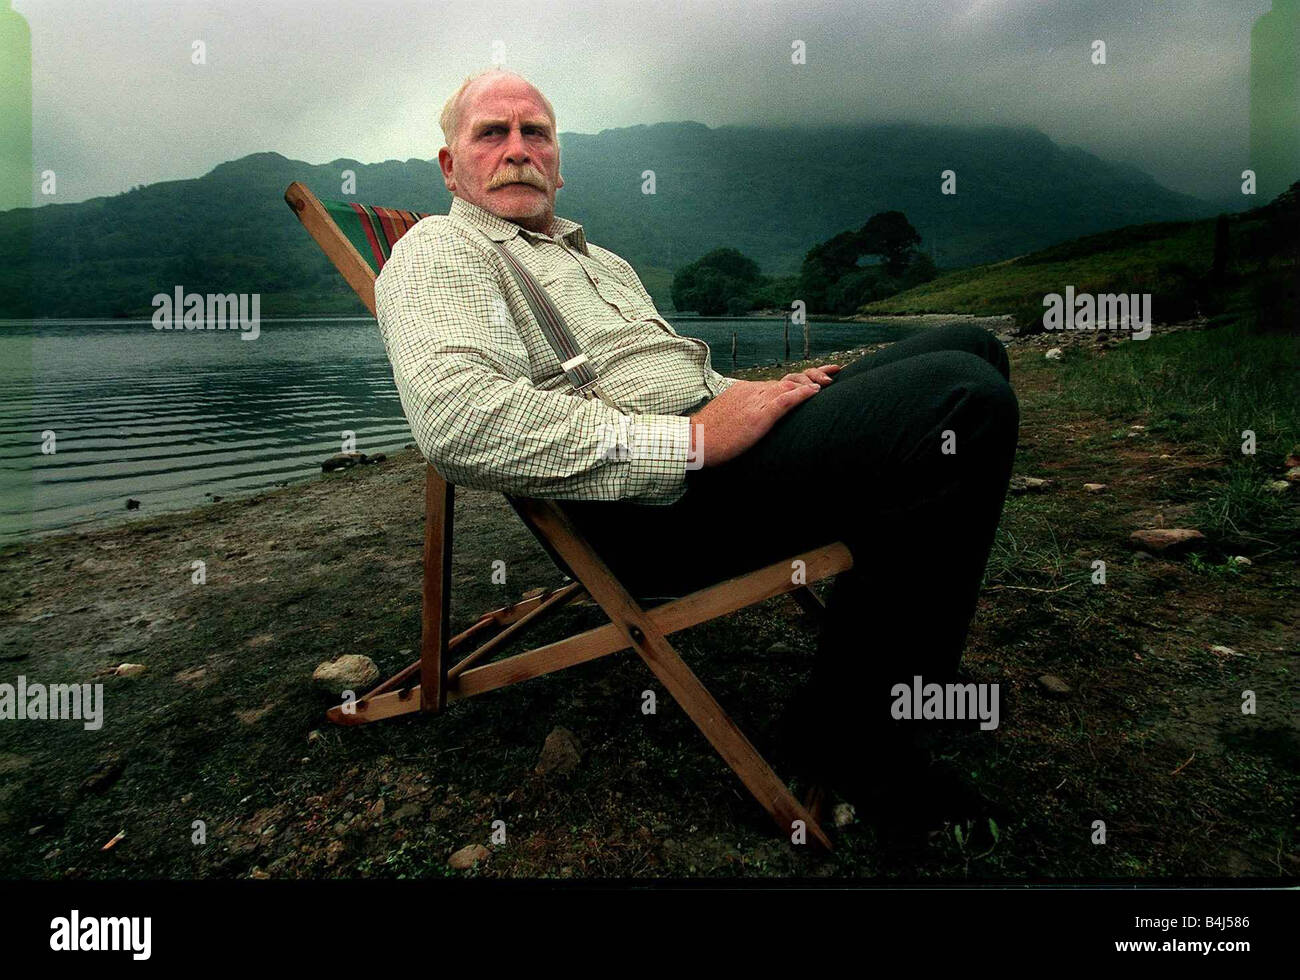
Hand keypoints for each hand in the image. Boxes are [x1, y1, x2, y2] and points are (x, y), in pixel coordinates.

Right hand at [690, 364, 840, 467]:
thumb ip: (745, 415)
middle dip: (814, 374)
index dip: (801, 378)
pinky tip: (816, 392)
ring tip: (830, 382)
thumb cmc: (709, 435)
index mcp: (747, 392)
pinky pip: (784, 400)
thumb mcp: (729, 419)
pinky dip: (802, 394)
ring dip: (813, 382)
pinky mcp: (758, 415)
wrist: (695, 440)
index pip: (779, 382)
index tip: (818, 378)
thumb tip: (754, 421)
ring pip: (789, 385)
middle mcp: (754, 391)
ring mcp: (756, 401)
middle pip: (789, 379)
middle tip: (834, 372)